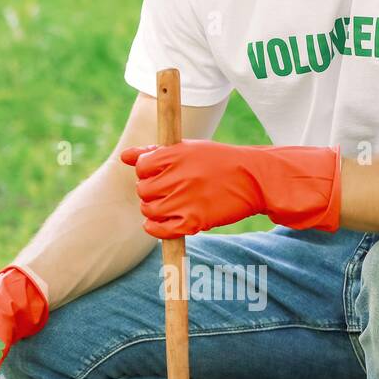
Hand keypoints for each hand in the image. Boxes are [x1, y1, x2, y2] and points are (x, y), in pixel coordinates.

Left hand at [120, 140, 340, 238]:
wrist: (254, 179)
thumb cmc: (218, 162)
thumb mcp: (188, 149)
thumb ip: (153, 152)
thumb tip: (124, 156)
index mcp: (176, 154)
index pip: (141, 167)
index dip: (148, 171)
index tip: (163, 173)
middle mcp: (178, 177)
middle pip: (143, 190)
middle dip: (152, 191)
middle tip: (171, 189)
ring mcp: (184, 200)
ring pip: (148, 210)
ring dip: (156, 209)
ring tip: (175, 203)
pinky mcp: (192, 222)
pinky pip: (158, 230)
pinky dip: (156, 228)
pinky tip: (167, 220)